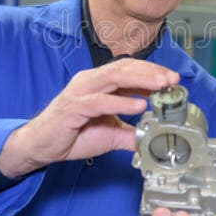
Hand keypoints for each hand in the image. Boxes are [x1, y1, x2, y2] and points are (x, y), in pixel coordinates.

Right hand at [0, 58, 178, 176]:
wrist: (41, 146)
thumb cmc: (72, 134)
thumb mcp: (110, 134)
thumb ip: (131, 134)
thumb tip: (152, 139)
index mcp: (99, 82)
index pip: (129, 69)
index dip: (152, 72)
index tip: (173, 79)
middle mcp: (90, 81)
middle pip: (125, 68)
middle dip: (151, 72)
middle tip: (171, 79)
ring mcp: (81, 91)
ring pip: (114, 78)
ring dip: (140, 81)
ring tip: (160, 87)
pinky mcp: (73, 107)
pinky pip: (100, 101)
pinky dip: (121, 103)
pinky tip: (138, 106)